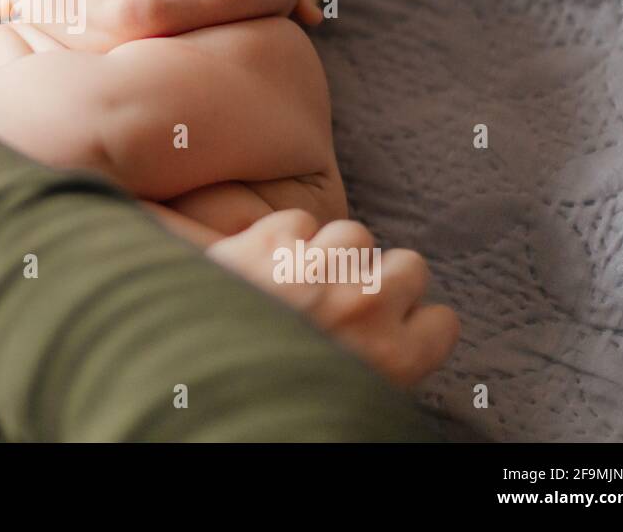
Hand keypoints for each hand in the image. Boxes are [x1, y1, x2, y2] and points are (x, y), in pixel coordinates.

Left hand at [206, 209, 459, 385]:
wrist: (182, 379)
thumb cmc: (261, 402)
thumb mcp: (344, 396)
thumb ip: (375, 365)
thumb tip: (383, 345)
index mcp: (391, 357)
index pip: (441, 321)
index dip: (411, 323)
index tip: (390, 328)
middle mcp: (364, 305)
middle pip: (409, 267)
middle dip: (378, 279)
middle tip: (344, 300)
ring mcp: (317, 267)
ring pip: (354, 235)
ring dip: (332, 253)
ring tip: (300, 280)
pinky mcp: (270, 239)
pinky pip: (299, 220)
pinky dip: (282, 237)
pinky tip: (262, 265)